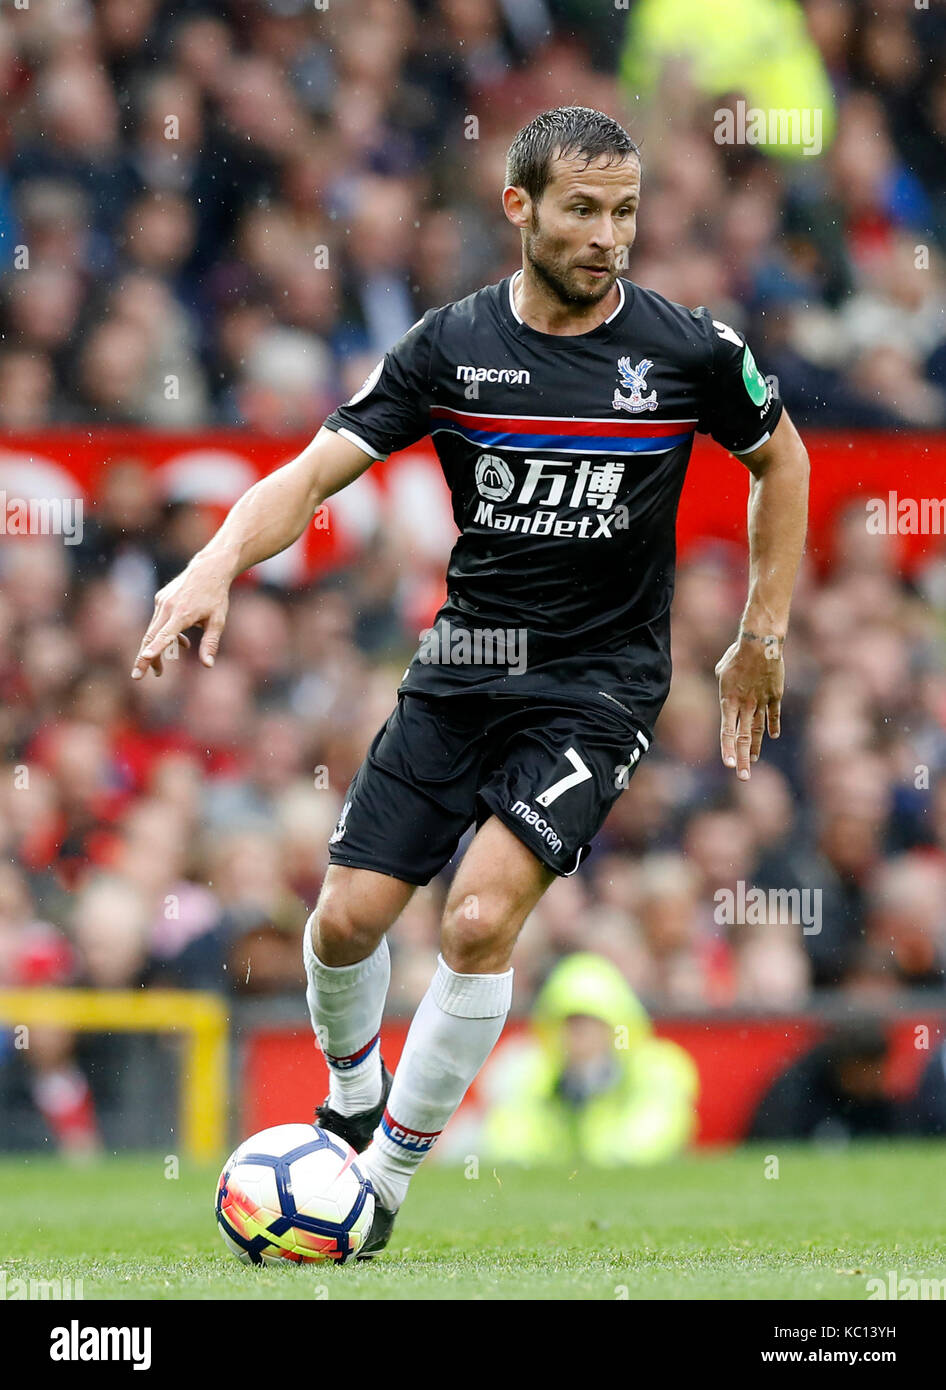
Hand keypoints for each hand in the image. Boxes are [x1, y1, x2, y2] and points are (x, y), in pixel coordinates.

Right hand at [131, 560, 230, 679]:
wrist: (208, 569)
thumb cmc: (216, 596)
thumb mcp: (218, 621)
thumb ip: (210, 643)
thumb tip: (208, 665)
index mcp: (183, 614)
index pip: (166, 634)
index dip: (156, 648)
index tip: (144, 658)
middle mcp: (168, 607)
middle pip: (151, 636)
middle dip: (144, 658)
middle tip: (138, 676)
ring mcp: (162, 602)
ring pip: (152, 631)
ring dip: (155, 650)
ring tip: (160, 670)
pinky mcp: (160, 599)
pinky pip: (158, 622)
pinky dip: (164, 635)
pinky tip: (182, 643)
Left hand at [715, 632, 783, 779]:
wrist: (760, 644)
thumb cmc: (736, 654)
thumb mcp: (721, 672)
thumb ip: (724, 689)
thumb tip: (728, 696)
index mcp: (728, 701)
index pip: (727, 732)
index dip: (727, 749)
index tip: (727, 765)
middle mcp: (745, 706)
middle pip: (743, 738)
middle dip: (743, 759)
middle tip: (744, 777)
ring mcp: (761, 702)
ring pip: (758, 730)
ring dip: (755, 747)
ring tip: (752, 760)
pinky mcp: (775, 695)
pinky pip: (774, 714)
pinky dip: (773, 726)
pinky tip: (773, 736)